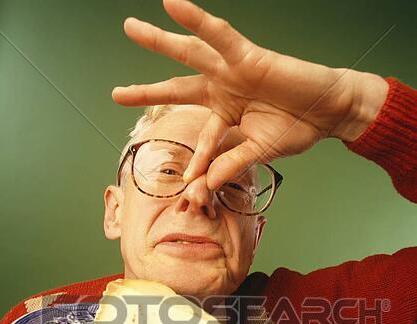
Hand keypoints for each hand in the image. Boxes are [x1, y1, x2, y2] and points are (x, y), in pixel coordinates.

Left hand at [112, 0, 387, 189]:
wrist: (327, 112)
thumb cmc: (295, 129)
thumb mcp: (258, 151)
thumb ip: (231, 163)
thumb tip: (205, 184)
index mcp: (224, 115)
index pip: (200, 137)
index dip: (196, 159)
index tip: (188, 181)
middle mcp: (222, 90)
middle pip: (177, 88)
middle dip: (148, 92)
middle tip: (117, 95)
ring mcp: (232, 71)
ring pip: (189, 54)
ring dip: (160, 41)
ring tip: (131, 29)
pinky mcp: (247, 56)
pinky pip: (219, 34)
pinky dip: (197, 20)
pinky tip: (172, 4)